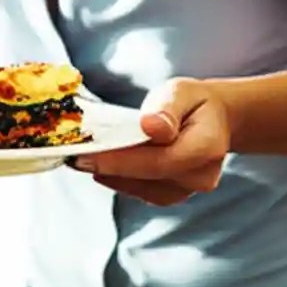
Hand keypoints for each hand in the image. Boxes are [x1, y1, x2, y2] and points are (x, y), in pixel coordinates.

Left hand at [69, 79, 230, 205]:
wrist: (213, 121)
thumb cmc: (194, 103)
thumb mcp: (182, 92)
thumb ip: (167, 108)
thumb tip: (151, 126)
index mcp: (207, 146)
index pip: (159, 160)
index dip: (120, 160)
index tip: (85, 155)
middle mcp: (201, 175)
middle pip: (147, 177)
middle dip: (108, 166)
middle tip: (73, 156)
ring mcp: (187, 190)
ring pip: (141, 188)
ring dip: (110, 174)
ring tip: (83, 159)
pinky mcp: (172, 194)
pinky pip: (141, 192)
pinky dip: (118, 179)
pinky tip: (101, 166)